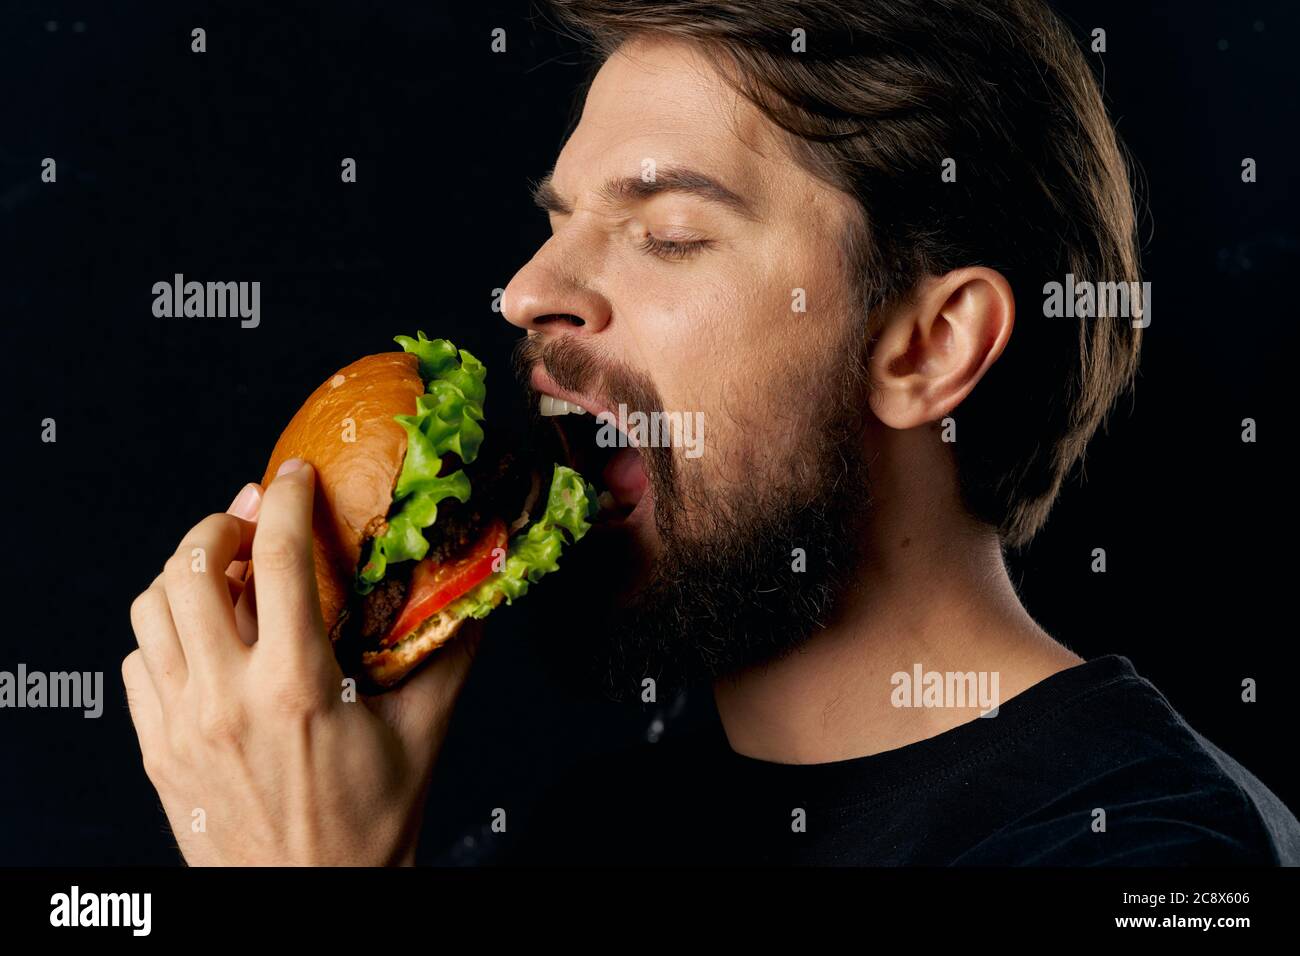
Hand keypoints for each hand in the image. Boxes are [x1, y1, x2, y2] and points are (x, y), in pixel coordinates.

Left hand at [123, 459, 480, 864]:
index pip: (282, 559)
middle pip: (191, 569)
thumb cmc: (368, 828)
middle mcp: (226, 698)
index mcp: (297, 686)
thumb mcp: (422, 735)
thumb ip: (450, 660)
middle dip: (221, 526)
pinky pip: (136, 665)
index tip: (297, 475)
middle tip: (253, 521)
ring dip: (184, 576)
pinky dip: (163, 634)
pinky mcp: (156, 751)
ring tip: (224, 575)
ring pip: (150, 611)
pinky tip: (202, 641)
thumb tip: (480, 601)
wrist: (309, 905)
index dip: (288, 500)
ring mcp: (180, 725)